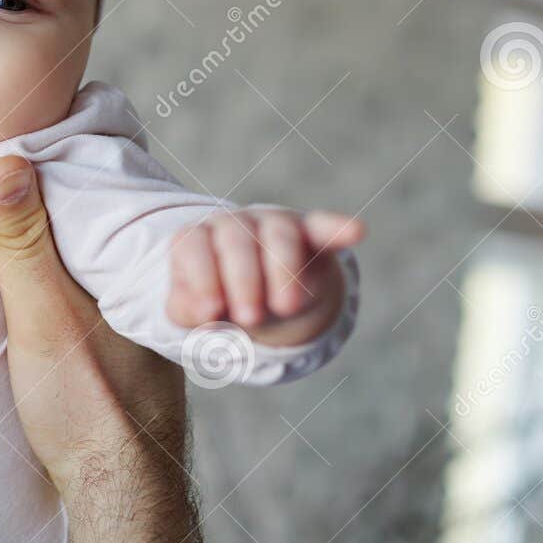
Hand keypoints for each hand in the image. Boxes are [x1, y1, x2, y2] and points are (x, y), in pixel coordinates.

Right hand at [0, 155, 243, 542]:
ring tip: (21, 218)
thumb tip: (8, 162)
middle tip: (17, 171)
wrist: (121, 496)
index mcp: (135, 267)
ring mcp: (138, 324)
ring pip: (103, 264)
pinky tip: (46, 286)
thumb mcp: (43, 315)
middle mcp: (146, 291)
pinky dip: (74, 279)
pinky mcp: (124, 354)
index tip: (24, 144)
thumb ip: (23, 244)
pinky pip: (100, 295)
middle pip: (105, 227)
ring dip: (70, 242)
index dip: (69, 168)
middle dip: (70, 198)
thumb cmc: (89, 407)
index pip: (107, 195)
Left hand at [167, 208, 364, 347]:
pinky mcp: (311, 233)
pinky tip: (355, 232)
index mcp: (197, 240)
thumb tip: (203, 312)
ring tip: (285, 307)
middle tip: (249, 318)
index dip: (200, 277)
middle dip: (243, 280)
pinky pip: (324, 226)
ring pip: (280, 236)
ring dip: (283, 271)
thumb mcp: (194, 312)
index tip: (211, 312)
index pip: (191, 246)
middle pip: (236, 241)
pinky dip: (339, 228)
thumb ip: (186, 310)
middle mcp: (233, 225)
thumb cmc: (220, 303)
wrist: (259, 300)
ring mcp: (273, 225)